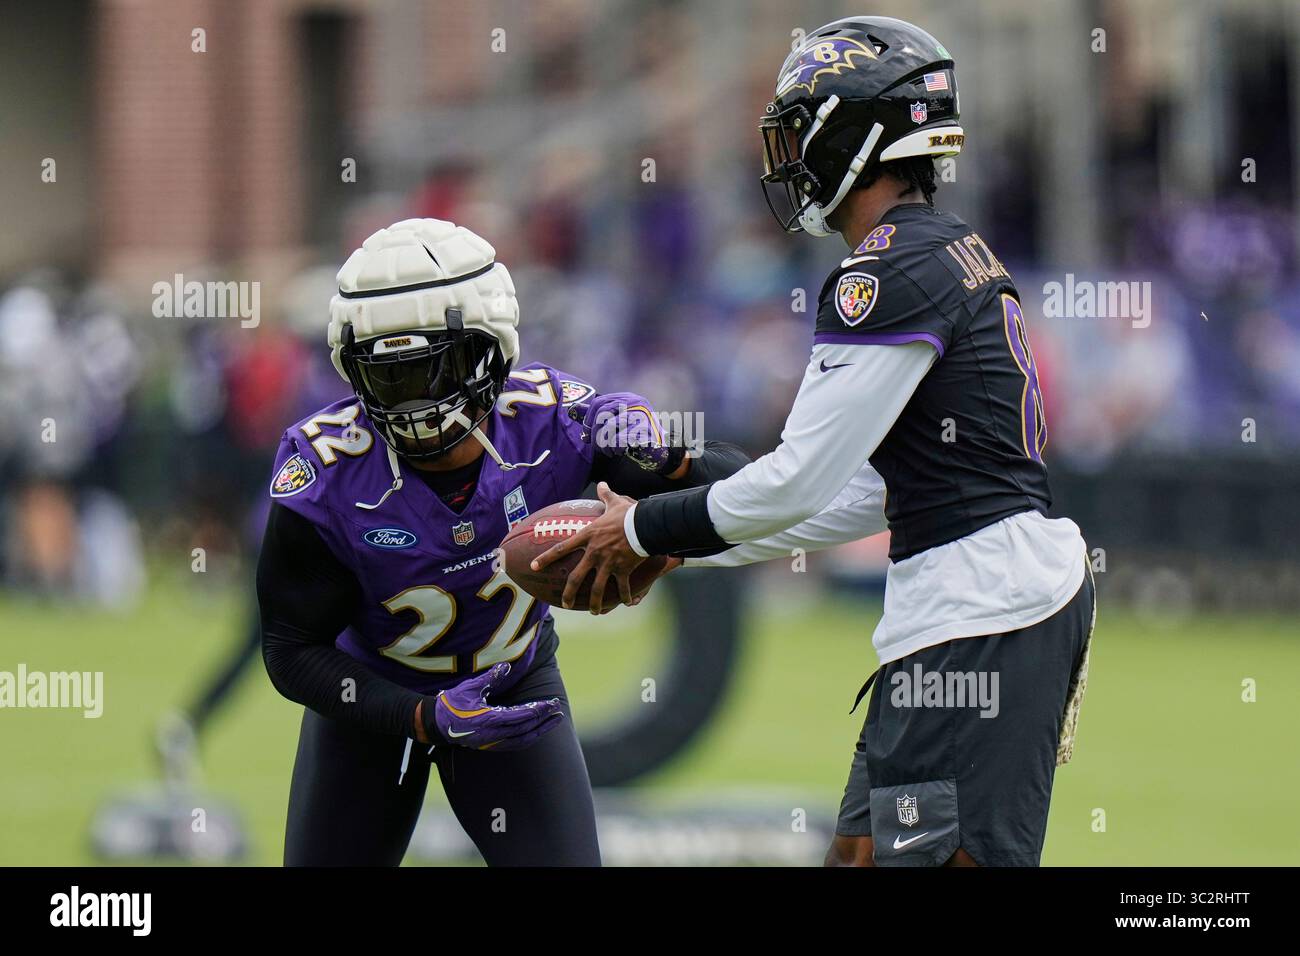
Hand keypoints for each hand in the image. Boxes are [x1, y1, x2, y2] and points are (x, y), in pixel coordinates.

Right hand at [427, 662, 562, 750]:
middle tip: (558, 711)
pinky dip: (528, 738)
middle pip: (525, 729)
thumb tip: (506, 665)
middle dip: (543, 720)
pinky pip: (514, 744)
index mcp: (489, 719)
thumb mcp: (470, 687)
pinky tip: (535, 732)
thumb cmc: (452, 704)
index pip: (521, 716)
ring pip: (522, 740)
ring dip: (539, 731)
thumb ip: (490, 677)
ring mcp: (491, 742)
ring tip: (553, 722)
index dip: (538, 710)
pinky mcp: (489, 745)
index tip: (551, 704)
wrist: (434, 724)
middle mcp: (492, 734)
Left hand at [530, 482, 643, 613]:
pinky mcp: (623, 570)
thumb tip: (603, 484)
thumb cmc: (629, 513)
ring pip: (597, 589)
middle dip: (568, 593)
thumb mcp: (615, 502)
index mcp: (588, 537)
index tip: (534, 565)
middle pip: (576, 577)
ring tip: (593, 612)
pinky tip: (625, 603)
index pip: (562, 548)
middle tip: (564, 603)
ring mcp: (608, 563)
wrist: (644, 524)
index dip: (546, 558)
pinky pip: (622, 588)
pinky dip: (623, 596)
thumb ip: (606, 495)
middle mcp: (594, 553)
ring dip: (594, 603)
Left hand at [569, 392, 676, 472]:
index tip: (587, 435)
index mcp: (628, 398)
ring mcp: (642, 415)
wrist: (659, 451)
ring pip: (610, 426)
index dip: (588, 419)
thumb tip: (572, 409)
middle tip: (594, 445)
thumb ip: (596, 416)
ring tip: (608, 451)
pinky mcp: (646, 431)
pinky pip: (620, 439)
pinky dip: (615, 448)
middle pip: (602, 412)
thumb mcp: (615, 424)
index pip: (599, 402)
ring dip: (604, 443)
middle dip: (594, 432)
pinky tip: (618, 452)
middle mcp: (636, 402)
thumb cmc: (634, 437)